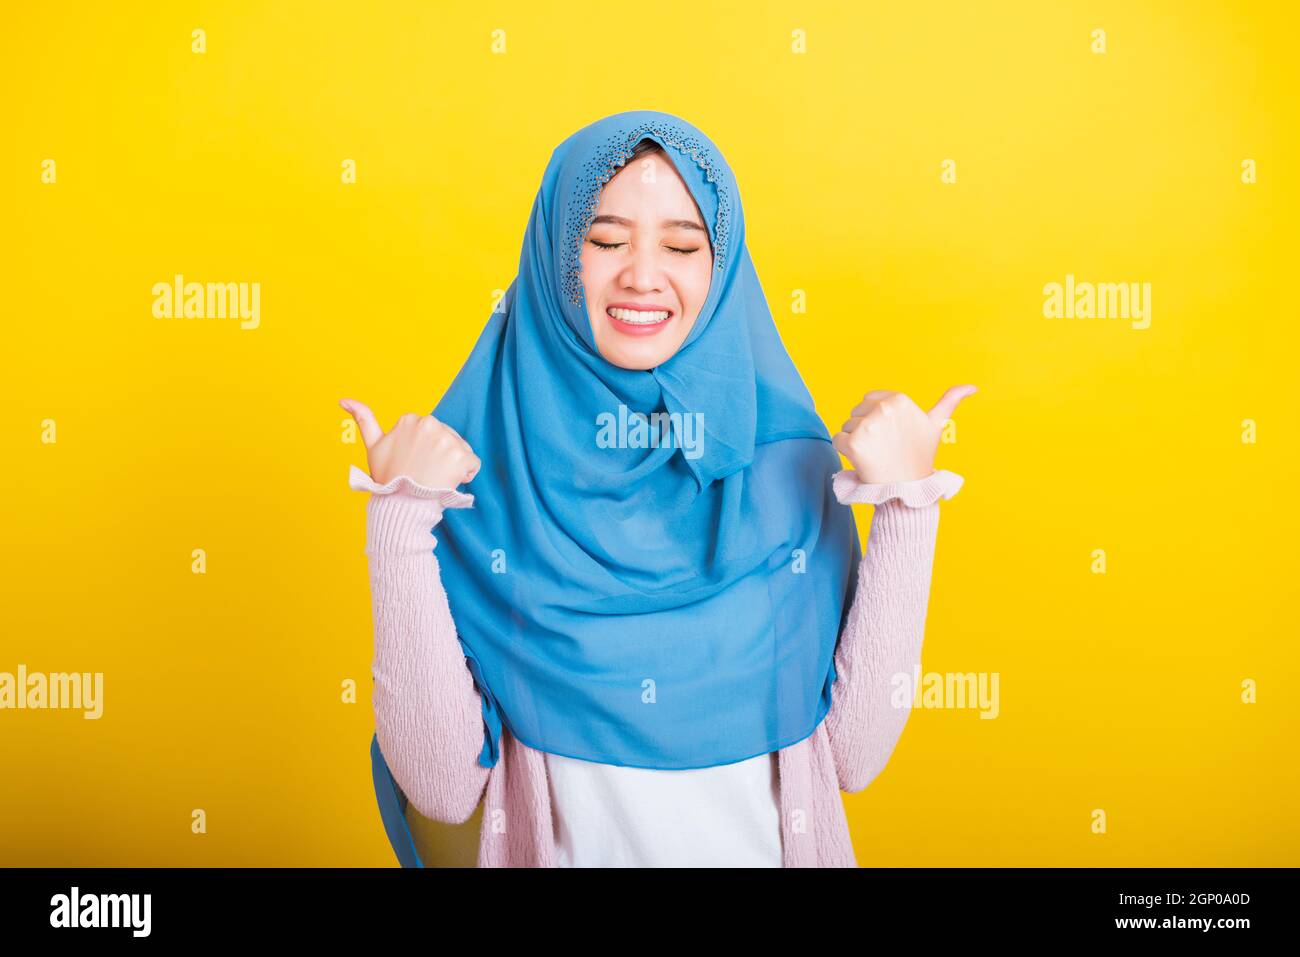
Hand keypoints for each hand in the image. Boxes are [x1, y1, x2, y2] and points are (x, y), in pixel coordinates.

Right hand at [339, 398, 480, 489]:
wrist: (401, 505)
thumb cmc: (388, 477)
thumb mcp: (373, 446)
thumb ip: (363, 420)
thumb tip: (343, 399)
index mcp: (411, 419)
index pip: (432, 433)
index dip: (426, 451)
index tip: (414, 464)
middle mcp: (429, 424)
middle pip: (448, 439)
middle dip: (441, 456)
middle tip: (424, 473)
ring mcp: (446, 440)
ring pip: (461, 451)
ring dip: (453, 466)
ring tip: (435, 478)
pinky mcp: (461, 456)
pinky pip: (473, 464)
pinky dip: (466, 475)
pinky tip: (449, 482)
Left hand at [831, 385, 975, 484]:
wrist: (908, 489)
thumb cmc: (920, 456)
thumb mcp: (936, 425)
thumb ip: (950, 401)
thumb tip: (973, 386)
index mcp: (899, 399)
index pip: (869, 400)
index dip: (877, 418)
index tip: (891, 435)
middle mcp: (883, 409)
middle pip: (856, 412)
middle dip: (866, 428)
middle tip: (884, 447)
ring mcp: (868, 426)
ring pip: (847, 426)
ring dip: (856, 441)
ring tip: (876, 454)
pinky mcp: (854, 444)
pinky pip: (837, 440)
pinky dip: (845, 451)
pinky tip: (863, 461)